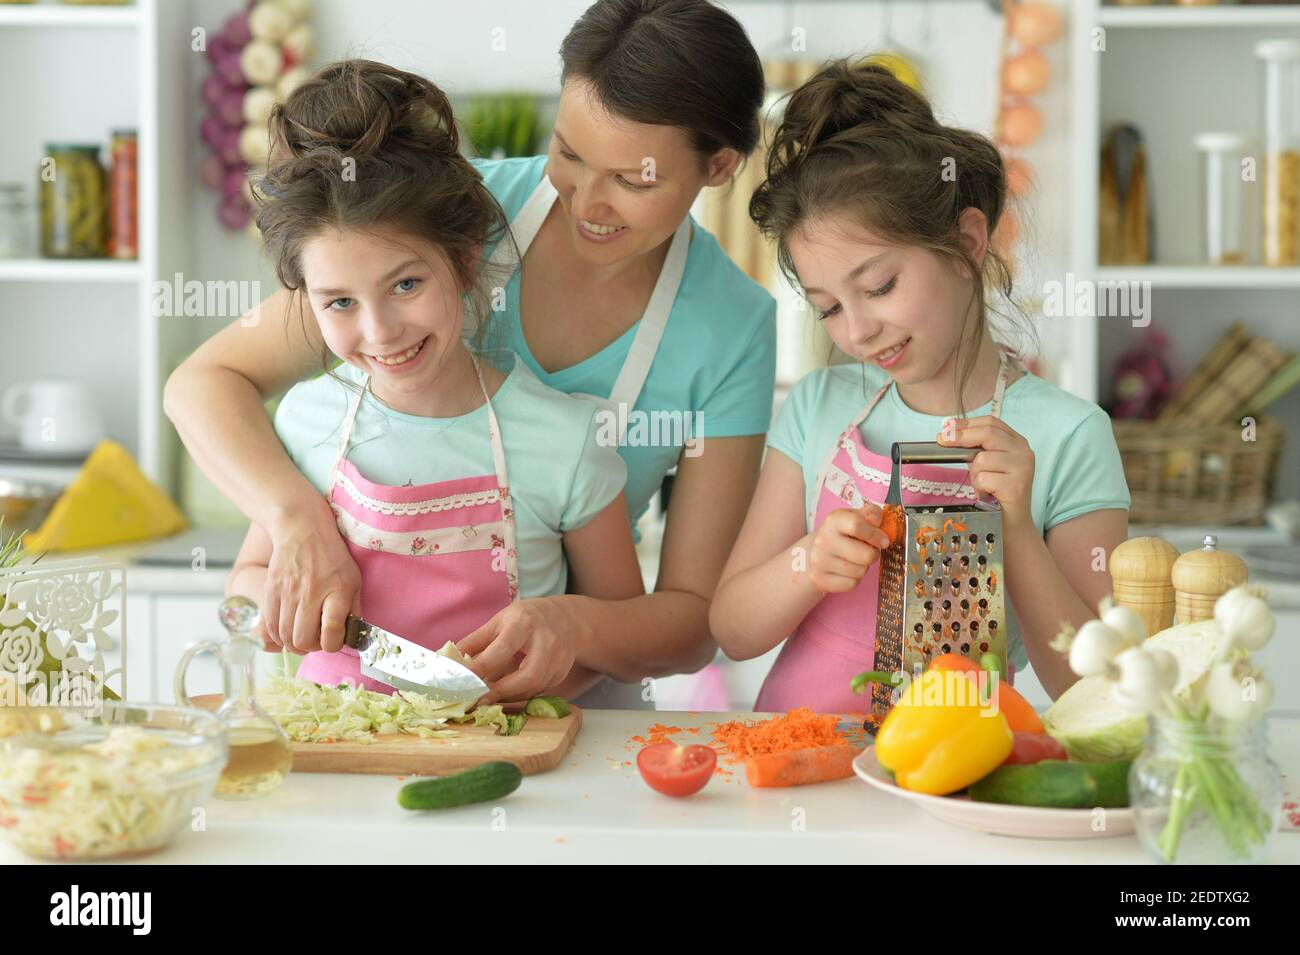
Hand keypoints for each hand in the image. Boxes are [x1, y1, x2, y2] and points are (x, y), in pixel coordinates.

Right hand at [263, 503, 362, 654]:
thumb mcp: (354, 580)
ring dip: (294, 644)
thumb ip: (354, 609)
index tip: (334, 640)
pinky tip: (288, 630)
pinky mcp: (271, 589)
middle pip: (304, 640)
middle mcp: (312, 593)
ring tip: (302, 636)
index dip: (333, 645)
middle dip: (312, 647)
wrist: (302, 529)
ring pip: (285, 636)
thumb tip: (352, 636)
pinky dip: (278, 635)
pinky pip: (270, 624)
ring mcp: (288, 592)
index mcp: (338, 591)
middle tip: (317, 639)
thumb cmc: (332, 556)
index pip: (332, 632)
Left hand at [456, 597, 583, 704]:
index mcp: (523, 624)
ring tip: (490, 699)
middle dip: (501, 692)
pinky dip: (522, 695)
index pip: (500, 652)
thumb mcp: (498, 622)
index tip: (461, 686)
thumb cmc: (525, 618)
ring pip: (535, 687)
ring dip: (510, 697)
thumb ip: (474, 642)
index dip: (479, 672)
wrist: (566, 618)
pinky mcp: (563, 671)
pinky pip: (541, 690)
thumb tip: (445, 661)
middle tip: (478, 701)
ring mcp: (559, 657)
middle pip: (528, 676)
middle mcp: (546, 640)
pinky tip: (508, 694)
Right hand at [807, 504, 891, 594]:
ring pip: (861, 571)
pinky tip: (847, 571)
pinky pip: (852, 584)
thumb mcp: (855, 517)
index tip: (883, 540)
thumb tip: (876, 520)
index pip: (857, 526)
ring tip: (856, 560)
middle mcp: (824, 540)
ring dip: (864, 567)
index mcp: (834, 521)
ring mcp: (820, 561)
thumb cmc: (843, 533)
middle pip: (866, 555)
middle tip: (868, 551)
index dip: (875, 534)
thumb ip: (871, 514)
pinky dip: (855, 579)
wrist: (815, 551)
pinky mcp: (820, 579)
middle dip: (874, 554)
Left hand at [937, 415, 1035, 529]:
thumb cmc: (997, 491)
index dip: (967, 423)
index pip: (992, 422)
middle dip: (960, 437)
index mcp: (1018, 442)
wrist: (1012, 522)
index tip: (947, 427)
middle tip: (942, 440)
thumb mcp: (988, 463)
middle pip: (988, 433)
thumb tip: (948, 433)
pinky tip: (988, 494)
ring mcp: (1022, 468)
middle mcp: (1024, 452)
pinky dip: (979, 488)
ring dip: (974, 474)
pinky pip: (983, 479)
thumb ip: (976, 447)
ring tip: (983, 485)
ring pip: (982, 459)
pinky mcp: (1016, 486)